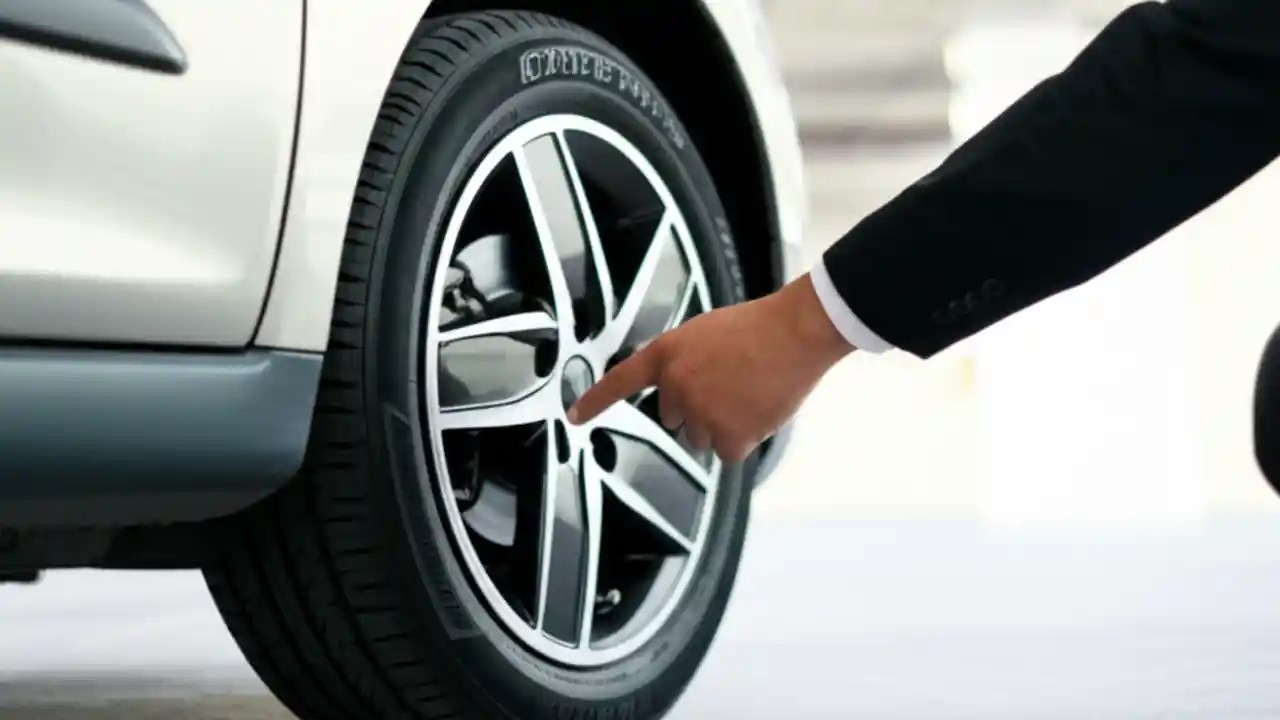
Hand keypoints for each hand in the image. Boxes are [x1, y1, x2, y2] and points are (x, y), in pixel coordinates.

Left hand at [568, 273, 855, 461]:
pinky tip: (758, 412)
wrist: (793, 334)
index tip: (574, 418)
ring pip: (701, 438)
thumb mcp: (705, 334)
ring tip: (748, 395)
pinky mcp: (727, 436)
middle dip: (698, 409)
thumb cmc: (757, 328)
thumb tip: (687, 392)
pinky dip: (744, 439)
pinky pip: (728, 451)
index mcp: (667, 355)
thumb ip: (685, 363)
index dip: (595, 401)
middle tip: (730, 386)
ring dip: (722, 426)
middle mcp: (676, 387)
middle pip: (674, 418)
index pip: (621, 381)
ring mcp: (700, 413)